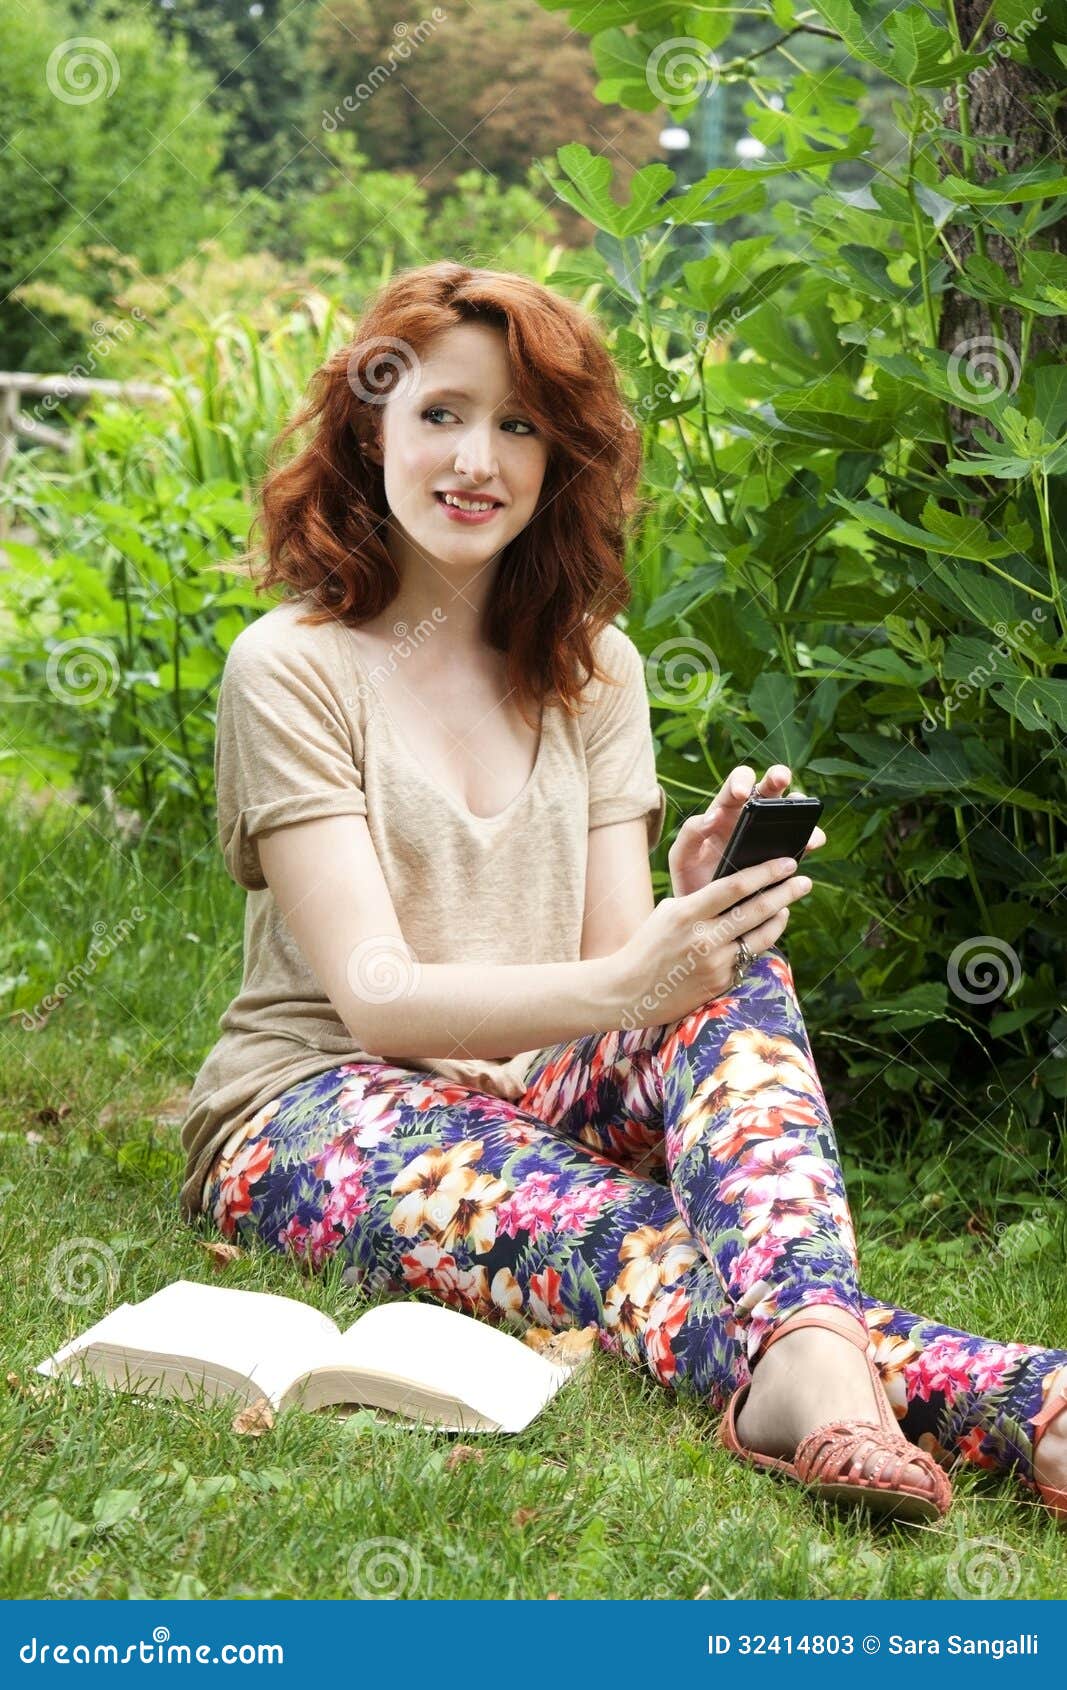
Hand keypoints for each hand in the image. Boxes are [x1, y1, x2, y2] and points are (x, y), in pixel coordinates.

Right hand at [611, 855, 813, 1029]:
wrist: (628, 990)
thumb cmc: (648, 944)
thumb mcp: (668, 912)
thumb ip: (701, 900)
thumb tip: (738, 887)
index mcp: (686, 913)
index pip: (735, 886)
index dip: (765, 872)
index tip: (787, 862)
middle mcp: (704, 938)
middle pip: (756, 909)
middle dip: (785, 892)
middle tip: (803, 881)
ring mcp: (715, 963)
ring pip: (761, 936)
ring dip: (780, 917)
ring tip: (789, 905)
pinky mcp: (721, 983)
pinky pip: (749, 957)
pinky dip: (761, 941)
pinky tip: (767, 930)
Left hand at [668, 763, 825, 897]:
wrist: (706, 912)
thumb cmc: (690, 877)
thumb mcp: (681, 855)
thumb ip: (690, 833)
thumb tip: (712, 815)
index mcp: (725, 810)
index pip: (737, 782)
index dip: (742, 780)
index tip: (741, 794)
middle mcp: (752, 816)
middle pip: (770, 786)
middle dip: (778, 776)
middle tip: (780, 779)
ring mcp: (771, 834)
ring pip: (793, 812)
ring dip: (801, 809)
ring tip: (802, 818)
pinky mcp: (785, 856)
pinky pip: (803, 841)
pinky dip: (811, 838)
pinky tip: (811, 843)